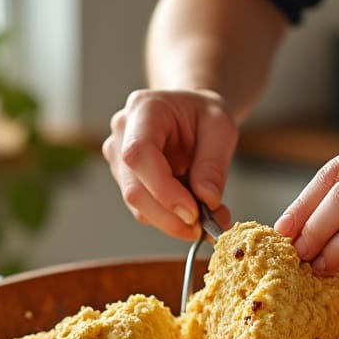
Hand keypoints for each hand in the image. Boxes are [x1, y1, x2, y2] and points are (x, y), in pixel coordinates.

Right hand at [103, 88, 236, 240]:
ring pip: (138, 206)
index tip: (193, 213)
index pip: (139, 154)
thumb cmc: (203, 113)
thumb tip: (208, 200)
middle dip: (170, 217)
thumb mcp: (221, 128)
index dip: (163, 189)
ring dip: (174, 221)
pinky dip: (171, 218)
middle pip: (134, 189)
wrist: (190, 113)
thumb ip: (214, 164)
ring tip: (210, 216)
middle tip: (204, 228)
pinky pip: (145, 209)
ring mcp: (117, 160)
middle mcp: (121, 134)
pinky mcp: (125, 180)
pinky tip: (195, 210)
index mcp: (143, 110)